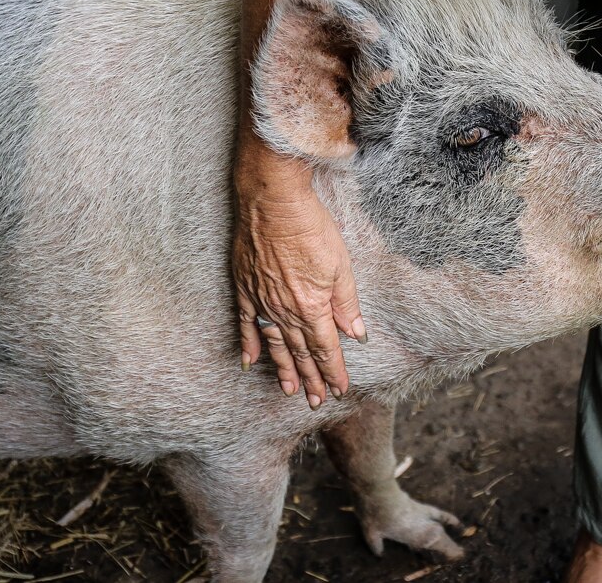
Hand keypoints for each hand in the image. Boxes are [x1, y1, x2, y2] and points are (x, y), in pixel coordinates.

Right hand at [233, 150, 365, 408]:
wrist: (272, 201)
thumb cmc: (310, 228)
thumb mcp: (340, 266)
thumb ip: (346, 304)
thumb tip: (356, 334)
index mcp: (312, 307)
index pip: (325, 347)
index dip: (333, 370)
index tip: (340, 389)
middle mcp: (285, 311)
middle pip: (300, 352)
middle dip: (311, 378)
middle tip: (315, 400)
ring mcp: (262, 301)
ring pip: (275, 344)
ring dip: (283, 369)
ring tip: (290, 390)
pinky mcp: (245, 288)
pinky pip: (246, 323)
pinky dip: (249, 344)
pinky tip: (250, 362)